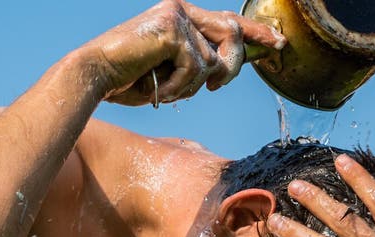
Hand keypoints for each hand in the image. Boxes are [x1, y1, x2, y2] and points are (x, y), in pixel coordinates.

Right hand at [92, 0, 285, 105]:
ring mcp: (177, 16)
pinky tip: (159, 86)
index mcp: (181, 18)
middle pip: (230, 35)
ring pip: (212, 61)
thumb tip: (220, 72)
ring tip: (165, 88)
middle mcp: (181, 10)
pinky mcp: (172, 29)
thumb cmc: (127, 79)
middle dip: (230, 67)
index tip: (277, 43)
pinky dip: (179, 86)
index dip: (254, 32)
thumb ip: (195, 67)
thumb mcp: (170, 74)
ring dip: (191, 86)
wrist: (96, 74)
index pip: (226, 20)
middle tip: (214, 87)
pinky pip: (195, 68)